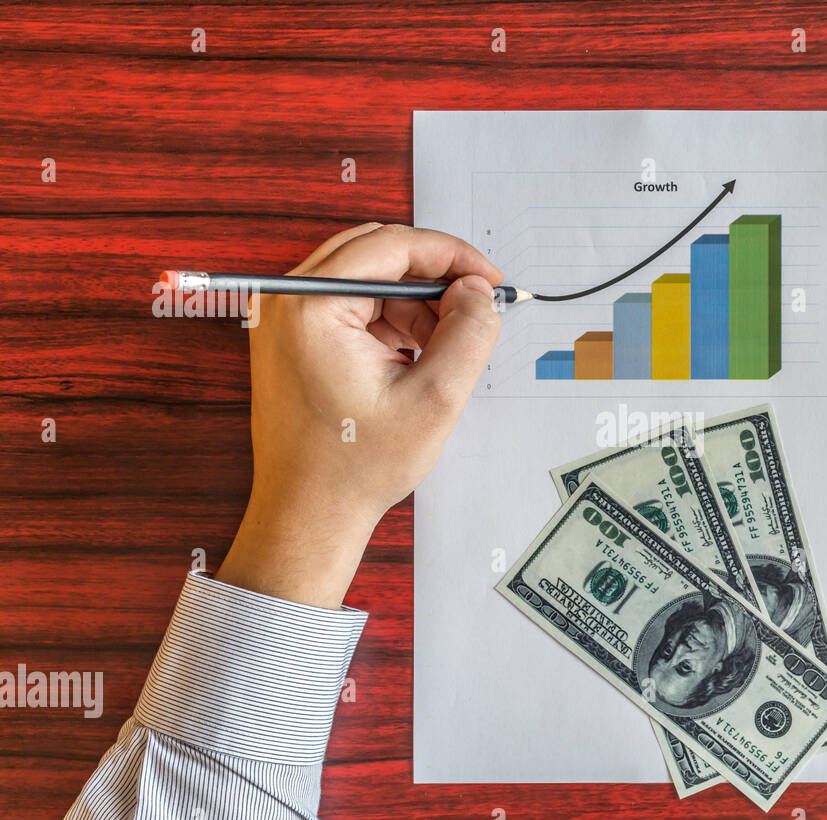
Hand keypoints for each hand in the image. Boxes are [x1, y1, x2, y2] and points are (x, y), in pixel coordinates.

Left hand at [216, 223, 502, 607]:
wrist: (308, 515)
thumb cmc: (358, 467)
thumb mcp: (435, 399)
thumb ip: (468, 334)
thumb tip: (479, 291)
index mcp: (310, 306)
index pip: (390, 245)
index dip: (451, 256)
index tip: (491, 281)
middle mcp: (285, 300)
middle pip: (375, 252)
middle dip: (432, 277)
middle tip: (475, 309)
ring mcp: (283, 319)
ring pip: (366, 278)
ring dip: (413, 302)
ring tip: (443, 350)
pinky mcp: (291, 338)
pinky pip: (351, 306)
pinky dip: (390, 321)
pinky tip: (415, 359)